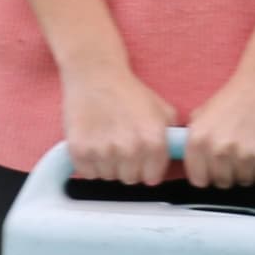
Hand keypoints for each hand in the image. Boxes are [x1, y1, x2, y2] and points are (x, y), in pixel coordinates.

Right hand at [60, 65, 177, 185]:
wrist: (96, 74)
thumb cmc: (128, 92)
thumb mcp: (162, 110)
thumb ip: (171, 138)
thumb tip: (175, 158)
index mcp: (153, 141)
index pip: (152, 178)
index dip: (146, 168)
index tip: (140, 159)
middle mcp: (130, 149)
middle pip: (130, 179)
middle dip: (127, 166)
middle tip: (121, 144)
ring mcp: (103, 151)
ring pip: (108, 176)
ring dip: (107, 164)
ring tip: (106, 139)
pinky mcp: (80, 151)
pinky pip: (88, 173)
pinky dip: (88, 162)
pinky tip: (93, 141)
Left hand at [182, 70, 254, 189]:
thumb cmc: (236, 96)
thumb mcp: (203, 113)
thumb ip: (194, 138)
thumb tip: (192, 161)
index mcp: (199, 140)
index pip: (199, 180)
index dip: (208, 175)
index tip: (215, 168)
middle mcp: (219, 150)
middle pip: (222, 183)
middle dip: (230, 172)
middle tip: (238, 153)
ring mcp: (244, 155)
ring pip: (244, 181)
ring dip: (249, 170)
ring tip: (252, 146)